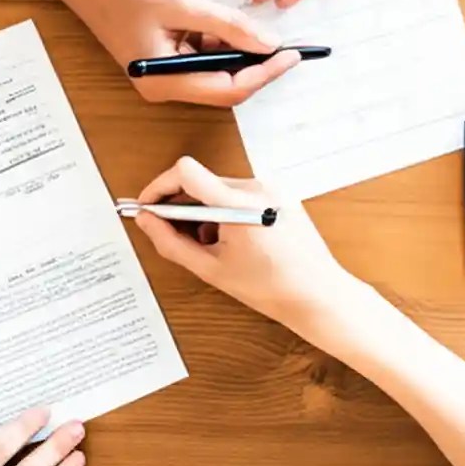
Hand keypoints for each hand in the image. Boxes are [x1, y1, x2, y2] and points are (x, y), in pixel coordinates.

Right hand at [70, 0, 300, 106]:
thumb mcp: (182, 3)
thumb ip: (227, 24)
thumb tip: (268, 42)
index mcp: (165, 82)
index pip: (228, 89)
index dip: (264, 73)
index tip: (291, 54)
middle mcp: (165, 88)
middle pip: (225, 88)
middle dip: (257, 66)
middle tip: (286, 44)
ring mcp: (166, 77)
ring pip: (217, 73)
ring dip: (239, 53)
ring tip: (254, 27)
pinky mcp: (167, 63)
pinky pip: (204, 60)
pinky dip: (221, 44)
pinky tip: (225, 24)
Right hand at [132, 157, 354, 330]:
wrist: (317, 293)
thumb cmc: (273, 287)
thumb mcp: (211, 269)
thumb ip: (171, 243)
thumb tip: (147, 222)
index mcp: (240, 205)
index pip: (186, 172)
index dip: (159, 186)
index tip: (149, 205)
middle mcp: (258, 188)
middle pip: (201, 181)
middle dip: (181, 206)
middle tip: (174, 234)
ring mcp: (271, 188)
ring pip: (219, 189)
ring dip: (205, 212)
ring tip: (212, 245)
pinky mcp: (279, 193)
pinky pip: (239, 194)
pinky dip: (225, 212)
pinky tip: (232, 240)